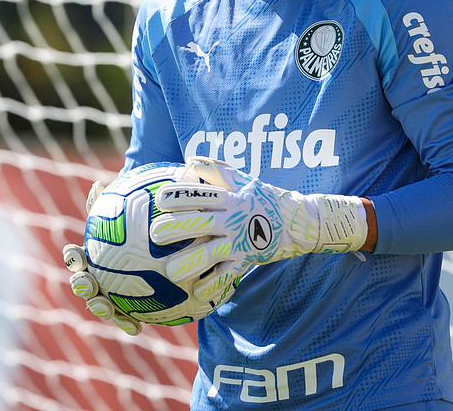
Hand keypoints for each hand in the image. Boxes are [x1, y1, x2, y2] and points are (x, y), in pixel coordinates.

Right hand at [62, 181, 141, 335]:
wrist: (152, 245)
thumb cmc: (134, 225)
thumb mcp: (123, 211)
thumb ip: (109, 203)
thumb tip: (97, 184)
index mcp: (91, 256)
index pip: (76, 256)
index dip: (73, 258)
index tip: (76, 255)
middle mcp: (96, 276)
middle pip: (82, 283)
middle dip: (82, 285)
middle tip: (88, 283)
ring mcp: (109, 294)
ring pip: (99, 304)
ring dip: (101, 307)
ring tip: (107, 308)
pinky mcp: (126, 308)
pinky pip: (125, 318)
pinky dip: (127, 324)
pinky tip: (138, 328)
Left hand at [149, 157, 367, 289]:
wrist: (298, 221)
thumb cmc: (263, 197)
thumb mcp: (244, 179)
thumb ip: (217, 170)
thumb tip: (190, 160)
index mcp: (230, 196)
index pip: (201, 193)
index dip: (179, 195)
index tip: (159, 198)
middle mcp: (233, 218)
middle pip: (200, 222)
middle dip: (176, 228)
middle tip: (154, 234)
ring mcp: (240, 240)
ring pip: (210, 253)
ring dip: (189, 263)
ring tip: (169, 271)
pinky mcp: (247, 259)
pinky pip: (227, 275)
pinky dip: (212, 285)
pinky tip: (196, 292)